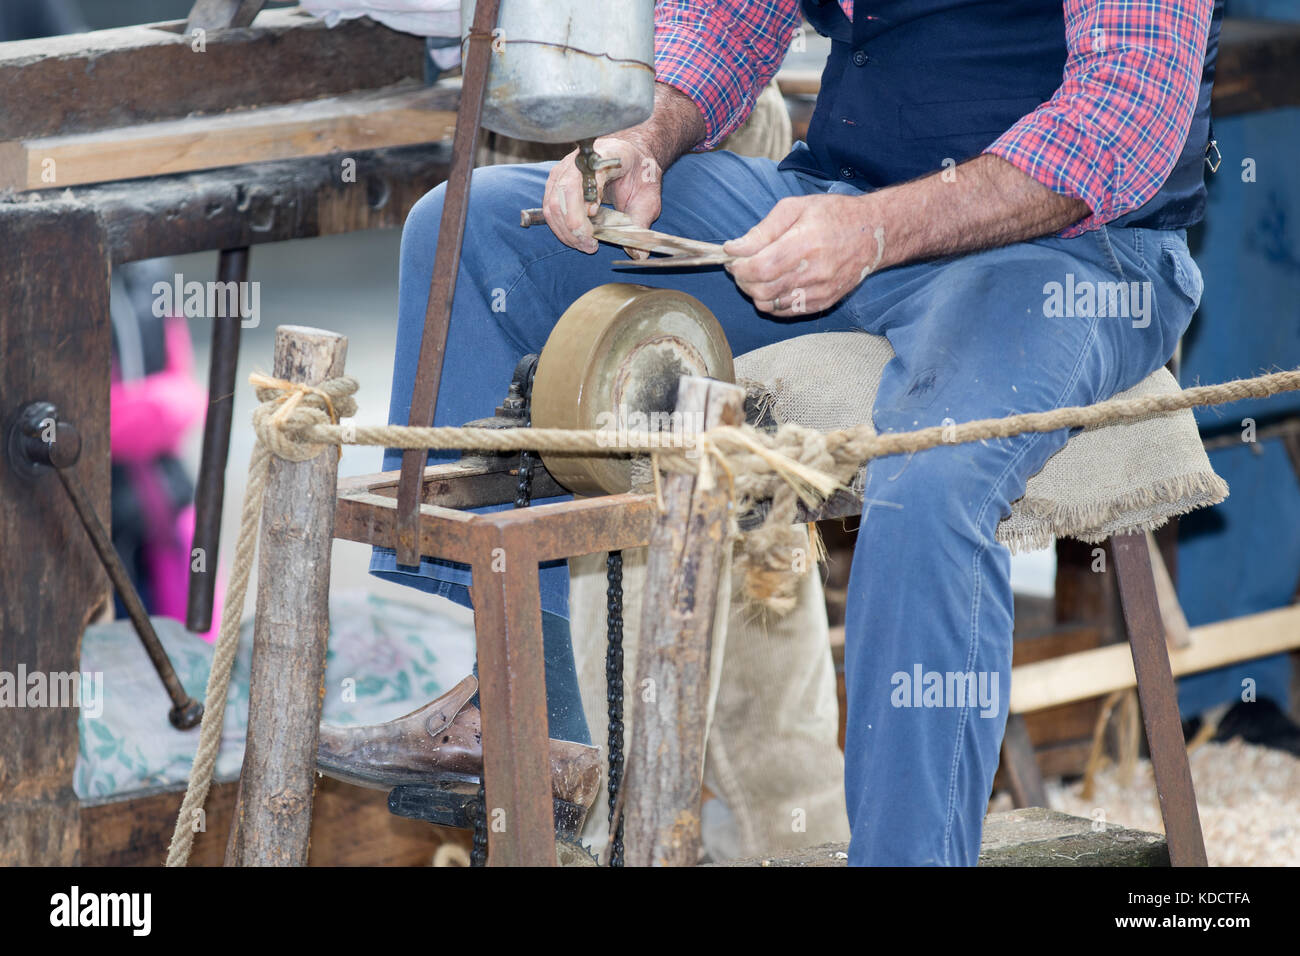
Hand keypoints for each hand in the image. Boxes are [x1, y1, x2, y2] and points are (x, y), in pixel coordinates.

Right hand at [542, 136, 662, 253]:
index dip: (586, 204)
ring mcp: (563, 171)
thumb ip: (642, 222)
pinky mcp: (556, 182)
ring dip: (565, 231)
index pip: (586, 180)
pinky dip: (561, 227)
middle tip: (590, 246)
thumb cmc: (639, 173)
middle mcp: (577, 162)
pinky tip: (576, 236)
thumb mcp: (648, 198)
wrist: (631, 157)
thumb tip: (637, 254)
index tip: (596, 222)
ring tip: (584, 244)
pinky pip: (550, 208)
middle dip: (574, 228)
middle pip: (563, 196)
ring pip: (553, 205)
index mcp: (604, 159)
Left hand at [723, 194, 888, 316]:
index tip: (733, 257)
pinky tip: (772, 284)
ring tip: (757, 274)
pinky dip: (770, 301)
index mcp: (806, 243)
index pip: (760, 267)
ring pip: (770, 304)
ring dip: (754, 291)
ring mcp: (819, 291)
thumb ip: (764, 229)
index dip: (739, 266)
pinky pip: (785, 312)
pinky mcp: (823, 302)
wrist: (874, 235)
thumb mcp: (796, 208)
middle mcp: (814, 272)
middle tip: (740, 266)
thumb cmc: (834, 215)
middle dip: (742, 279)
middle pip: (761, 289)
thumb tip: (735, 248)